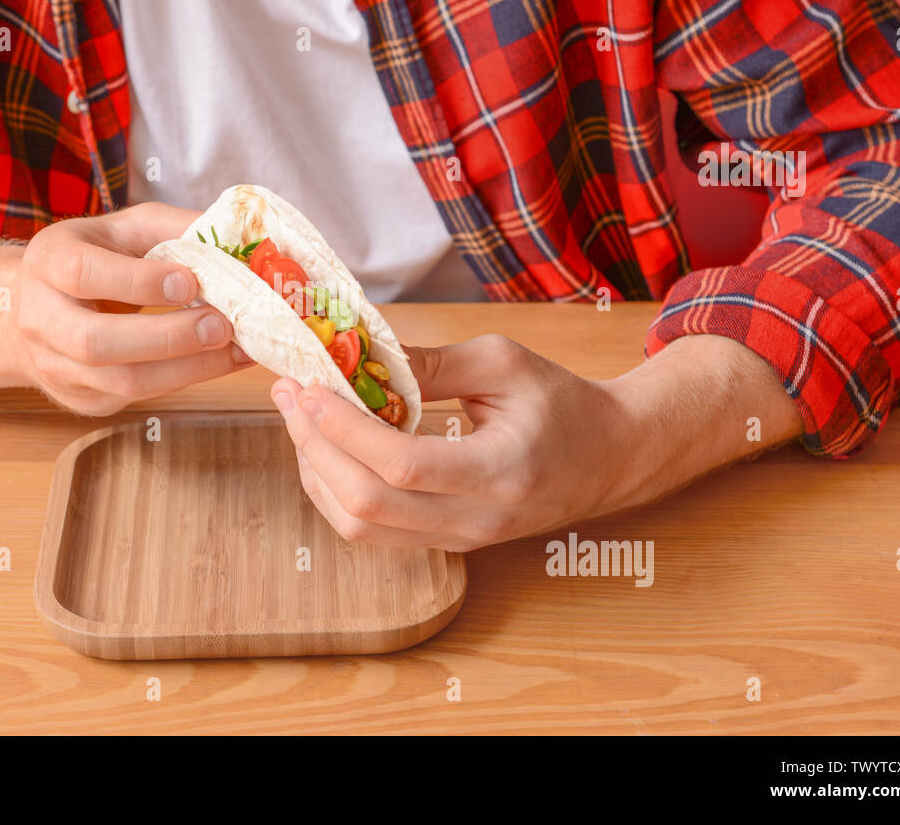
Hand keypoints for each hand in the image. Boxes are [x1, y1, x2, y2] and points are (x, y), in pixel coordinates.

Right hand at [11, 202, 252, 415]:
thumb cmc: (97, 259)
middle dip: (167, 337)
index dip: (137, 282)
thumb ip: (174, 228)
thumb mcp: (125, 230)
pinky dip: (185, 379)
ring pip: (120, 380)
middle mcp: (40, 317)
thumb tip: (236, 239)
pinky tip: (220, 362)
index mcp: (48, 260)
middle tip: (223, 326)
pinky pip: (137, 396)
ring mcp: (56, 365)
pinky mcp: (82, 397)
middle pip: (95, 341)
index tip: (190, 282)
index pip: (83, 273)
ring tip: (235, 350)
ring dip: (187, 368)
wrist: (41, 307)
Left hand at [270, 334, 801, 550]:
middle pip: (368, 505)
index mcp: (500, 471)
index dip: (343, 428)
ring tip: (300, 421)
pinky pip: (374, 532)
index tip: (307, 388)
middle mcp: (476, 520)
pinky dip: (338, 493)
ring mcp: (460, 540)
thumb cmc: (563, 403)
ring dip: (317, 474)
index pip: (401, 465)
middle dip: (315, 449)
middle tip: (289, 398)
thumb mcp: (504, 363)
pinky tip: (327, 450)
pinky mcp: (447, 544)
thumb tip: (359, 354)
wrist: (610, 458)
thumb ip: (432, 363)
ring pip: (361, 528)